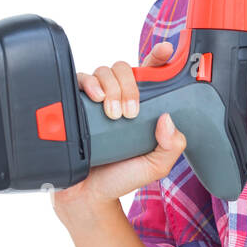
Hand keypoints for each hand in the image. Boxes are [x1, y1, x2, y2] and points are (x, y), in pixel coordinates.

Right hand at [52, 41, 186, 213]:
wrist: (88, 195)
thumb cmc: (122, 177)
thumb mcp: (156, 165)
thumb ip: (172, 146)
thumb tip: (168, 119)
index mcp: (141, 107)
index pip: (151, 75)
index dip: (158, 58)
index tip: (165, 50)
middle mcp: (118, 98)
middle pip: (124, 69)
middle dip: (129, 86)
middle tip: (130, 114)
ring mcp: (95, 100)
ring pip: (103, 71)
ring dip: (111, 87)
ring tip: (113, 114)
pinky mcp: (74, 103)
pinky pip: (79, 78)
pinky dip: (88, 83)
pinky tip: (95, 98)